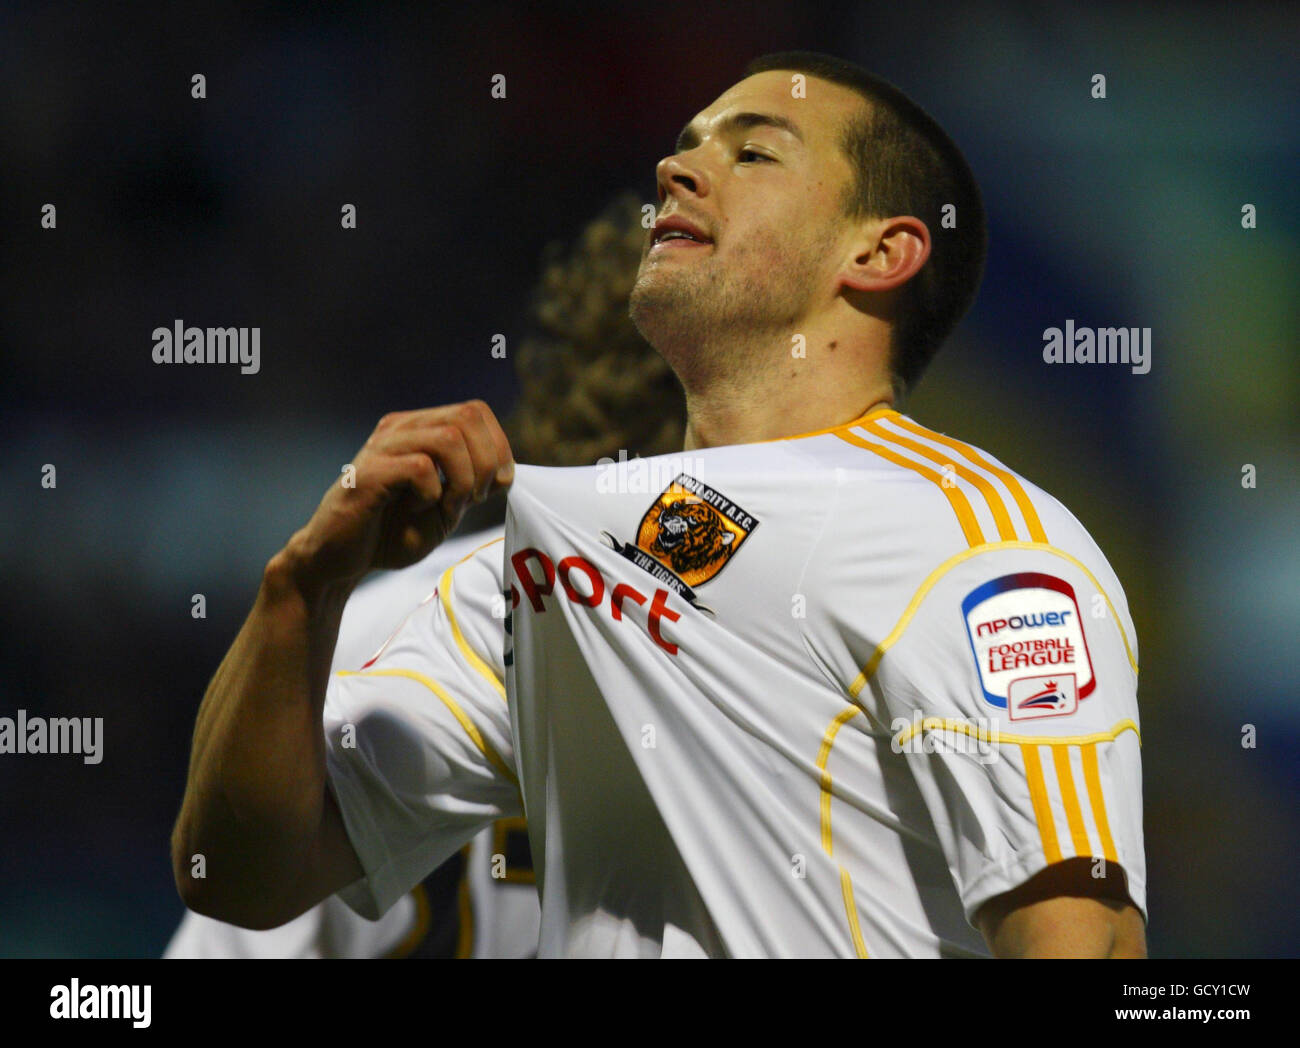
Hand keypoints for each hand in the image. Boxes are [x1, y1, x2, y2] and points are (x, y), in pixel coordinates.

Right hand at [281, 400, 513, 594]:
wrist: (340, 560)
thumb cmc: (391, 532)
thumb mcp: (445, 506)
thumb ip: (472, 483)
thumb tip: (506, 468)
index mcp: (420, 429)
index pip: (475, 411)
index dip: (498, 447)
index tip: (496, 486)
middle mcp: (401, 428)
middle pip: (467, 415)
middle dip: (486, 462)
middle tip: (474, 498)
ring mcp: (383, 446)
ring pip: (448, 437)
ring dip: (463, 479)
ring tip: (448, 506)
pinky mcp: (369, 472)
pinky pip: (421, 468)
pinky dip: (432, 494)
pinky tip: (416, 510)